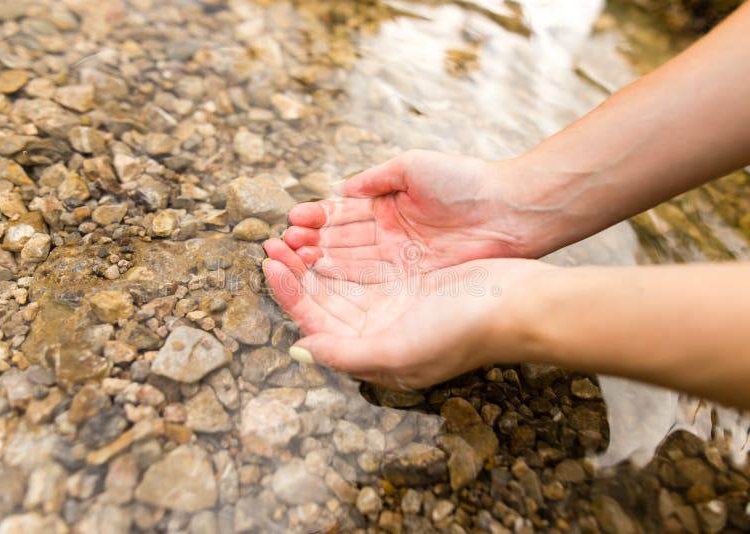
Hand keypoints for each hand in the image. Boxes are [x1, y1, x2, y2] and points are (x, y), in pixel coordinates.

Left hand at [262, 238, 549, 388]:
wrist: (520, 302)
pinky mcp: (411, 277)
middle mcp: (380, 328)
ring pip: (342, 277)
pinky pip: (366, 260)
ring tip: (293, 230)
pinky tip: (329, 228)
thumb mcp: (400, 352)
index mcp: (373, 351)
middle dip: (296, 271)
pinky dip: (345, 246)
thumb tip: (300, 350)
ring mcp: (395, 301)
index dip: (290, 295)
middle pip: (326, 298)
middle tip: (271, 242)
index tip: (269, 264)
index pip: (318, 322)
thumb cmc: (464, 332)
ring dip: (316, 255)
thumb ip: (348, 354)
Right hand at [284, 150, 536, 281]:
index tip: (292, 219)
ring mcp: (398, 258)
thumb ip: (375, 178)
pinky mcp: (411, 278)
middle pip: (341, 240)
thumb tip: (341, 190)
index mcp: (388, 205)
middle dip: (310, 242)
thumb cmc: (463, 180)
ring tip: (291, 259)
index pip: (344, 214)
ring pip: (350, 260)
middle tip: (281, 245)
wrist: (507, 209)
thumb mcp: (412, 167)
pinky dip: (344, 275)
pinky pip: (371, 277)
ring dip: (319, 260)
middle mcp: (389, 234)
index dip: (317, 218)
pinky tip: (319, 273)